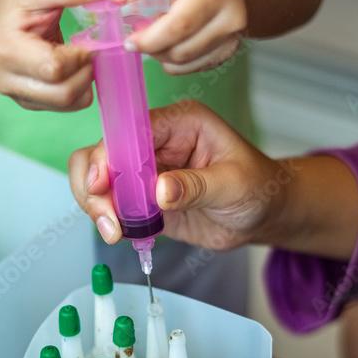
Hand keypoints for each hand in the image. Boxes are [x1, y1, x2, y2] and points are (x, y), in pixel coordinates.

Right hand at [0, 0, 107, 111]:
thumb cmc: (17, 2)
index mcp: (8, 50)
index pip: (56, 67)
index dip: (81, 54)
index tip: (89, 39)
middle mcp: (7, 80)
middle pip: (63, 92)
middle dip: (86, 71)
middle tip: (89, 50)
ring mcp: (18, 96)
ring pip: (67, 103)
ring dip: (86, 82)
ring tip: (83, 59)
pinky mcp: (29, 103)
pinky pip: (65, 107)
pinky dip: (79, 90)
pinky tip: (75, 70)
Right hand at [68, 100, 291, 247]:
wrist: (263, 214)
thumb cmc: (258, 186)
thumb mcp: (233, 183)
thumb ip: (196, 186)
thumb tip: (159, 192)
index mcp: (178, 123)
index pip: (129, 131)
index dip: (108, 155)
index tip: (100, 184)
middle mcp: (155, 142)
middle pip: (102, 154)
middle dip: (93, 185)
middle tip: (107, 218)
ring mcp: (145, 172)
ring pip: (98, 180)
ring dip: (97, 206)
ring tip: (114, 232)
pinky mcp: (143, 199)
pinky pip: (112, 205)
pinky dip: (108, 220)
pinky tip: (121, 234)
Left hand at [108, 0, 246, 74]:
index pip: (179, 25)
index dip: (149, 38)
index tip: (128, 39)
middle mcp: (231, 17)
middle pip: (180, 50)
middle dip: (151, 47)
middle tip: (136, 36)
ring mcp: (233, 39)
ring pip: (183, 62)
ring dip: (160, 53)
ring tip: (156, 31)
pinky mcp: (228, 53)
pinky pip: (190, 68)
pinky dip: (172, 60)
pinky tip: (171, 40)